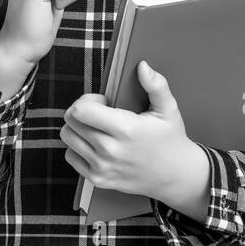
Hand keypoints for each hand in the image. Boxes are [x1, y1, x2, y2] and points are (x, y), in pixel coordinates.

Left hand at [60, 60, 209, 208]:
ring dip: (78, 128)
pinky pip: (70, 156)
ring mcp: (102, 167)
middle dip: (81, 110)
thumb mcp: (169, 109)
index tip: (103, 101)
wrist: (176, 176)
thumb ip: (156, 85)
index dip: (88, 99)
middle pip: (71, 121)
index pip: (80, 110)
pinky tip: (95, 144)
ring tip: (97, 128)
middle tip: (100, 113)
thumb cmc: (171, 139)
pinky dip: (77, 147)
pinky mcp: (98, 179)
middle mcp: (110, 150)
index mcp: (125, 129)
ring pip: (68, 137)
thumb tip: (142, 66)